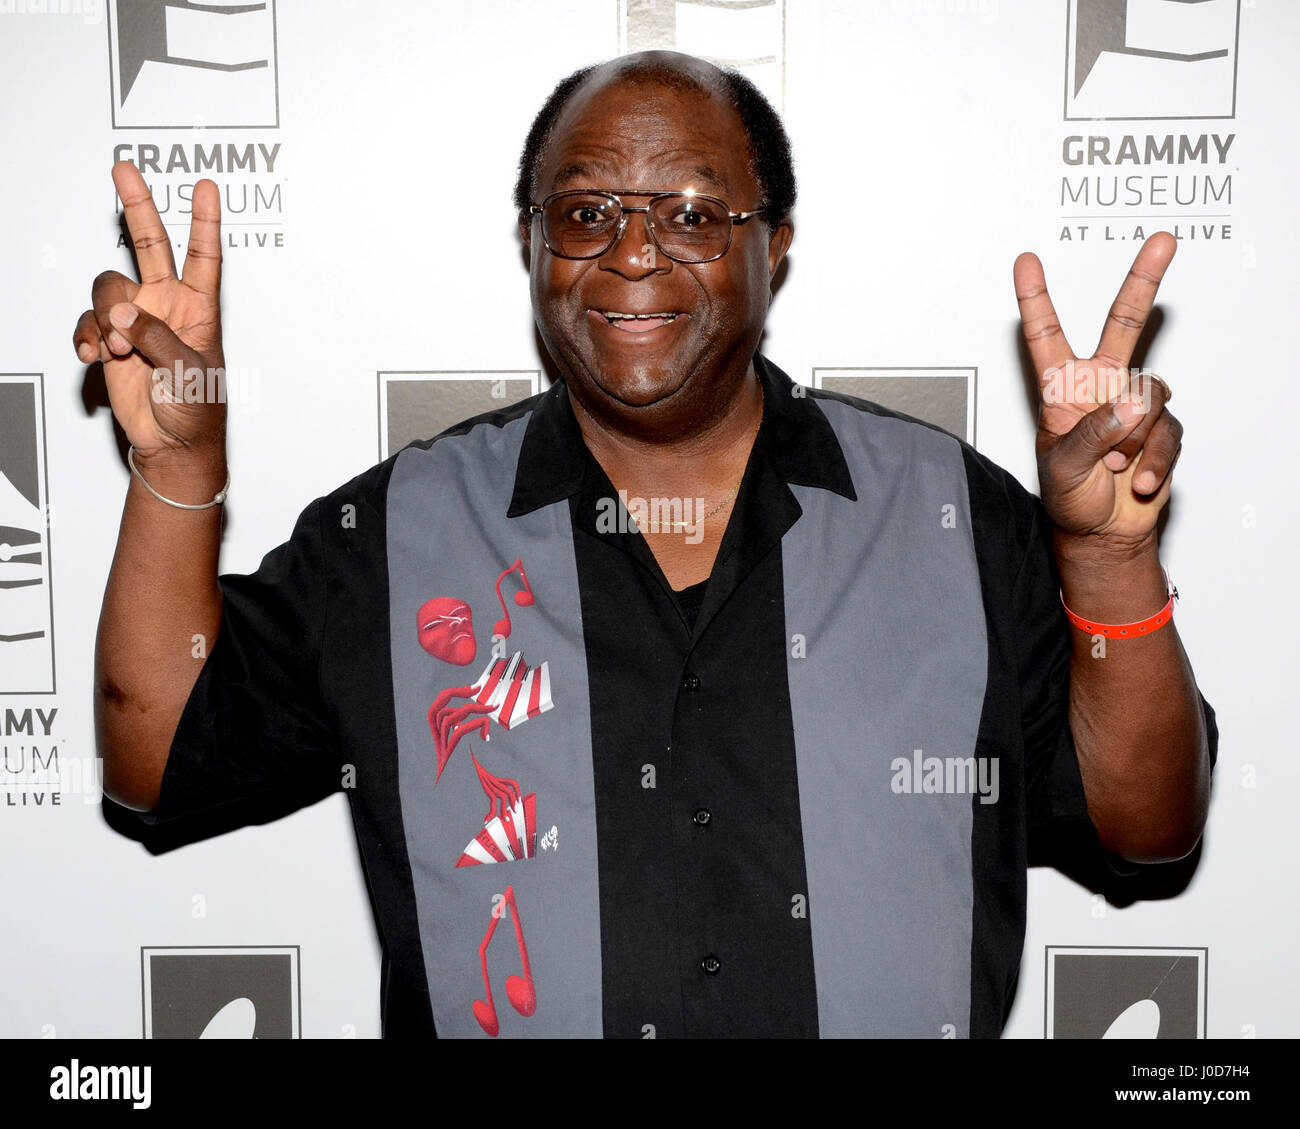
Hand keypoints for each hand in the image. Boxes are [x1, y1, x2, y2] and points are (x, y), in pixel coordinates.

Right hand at [73, 161, 224, 463]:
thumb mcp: (189, 373)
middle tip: (124, 170)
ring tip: (115, 348)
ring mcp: (135, 320)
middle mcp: (166, 306)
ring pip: (107, 288)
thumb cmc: (197, 411)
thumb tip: (123, 313)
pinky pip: (87, 320)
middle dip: (137, 206)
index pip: (203, 257)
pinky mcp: (109, 338)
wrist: (172, 444)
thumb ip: (157, 338)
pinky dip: (85, 334)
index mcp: (199, 309)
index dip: (204, 221)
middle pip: (149, 245)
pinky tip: (94, 355)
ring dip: (104, 315)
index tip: (207, 187)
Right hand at [427, 685, 494, 783]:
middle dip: (456, 693)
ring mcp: (443, 751)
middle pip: (437, 708)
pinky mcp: (451, 759)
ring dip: (475, 710)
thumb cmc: (475, 780)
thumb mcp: (472, 752)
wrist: (464, 804)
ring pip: (449, 718)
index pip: (438, 709)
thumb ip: (471, 735)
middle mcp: (438, 743)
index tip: (474, 688)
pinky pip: (460, 733)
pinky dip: (476, 727)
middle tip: (477, 688)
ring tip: (492, 710)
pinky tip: (487, 735)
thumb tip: (479, 720)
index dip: (453, 694)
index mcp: (441, 740)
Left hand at [1014, 233, 1183, 550]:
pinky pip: (1167, 432)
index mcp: (1061, 390)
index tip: (1025, 261)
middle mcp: (1099, 386)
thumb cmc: (1069, 499)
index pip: (1045, 337)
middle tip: (1163, 242)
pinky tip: (1136, 480)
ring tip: (1113, 466)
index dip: (1035, 299)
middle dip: (1144, 281)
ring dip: (1133, 440)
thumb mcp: (1064, 467)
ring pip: (1150, 396)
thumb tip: (1130, 402)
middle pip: (1124, 324)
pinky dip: (1153, 461)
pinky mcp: (1161, 426)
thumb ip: (1092, 432)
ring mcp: (1133, 405)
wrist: (1101, 533)